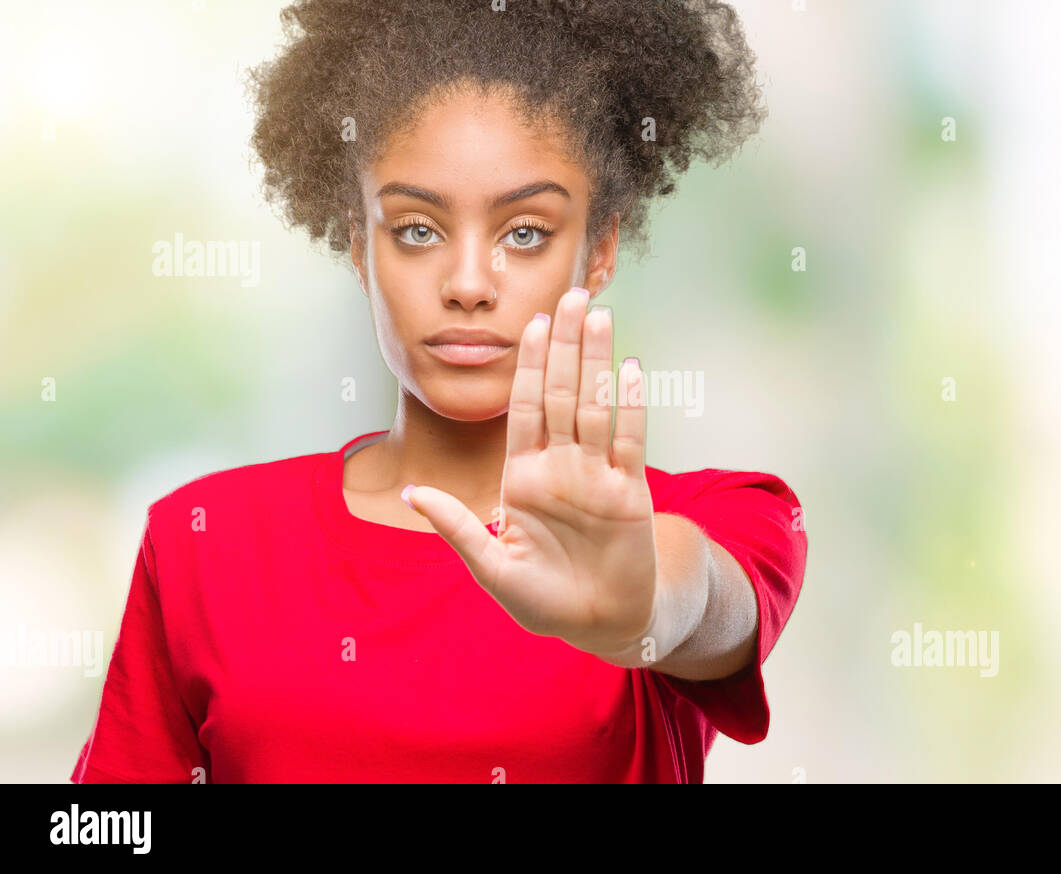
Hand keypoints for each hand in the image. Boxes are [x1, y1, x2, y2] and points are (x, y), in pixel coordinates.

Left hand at [403, 287, 659, 659]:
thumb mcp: (490, 565)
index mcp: (524, 476)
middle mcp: (561, 466)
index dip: (528, 365)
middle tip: (570, 295)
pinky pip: (629, 441)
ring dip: (595, 361)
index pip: (526, 408)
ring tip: (597, 314)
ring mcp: (596, 475)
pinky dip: (629, 406)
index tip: (529, 322)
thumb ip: (457, 526)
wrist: (597, 624)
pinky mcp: (629, 493)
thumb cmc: (541, 599)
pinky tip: (628, 368)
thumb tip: (410, 493)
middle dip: (564, 345)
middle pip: (563, 393)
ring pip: (596, 406)